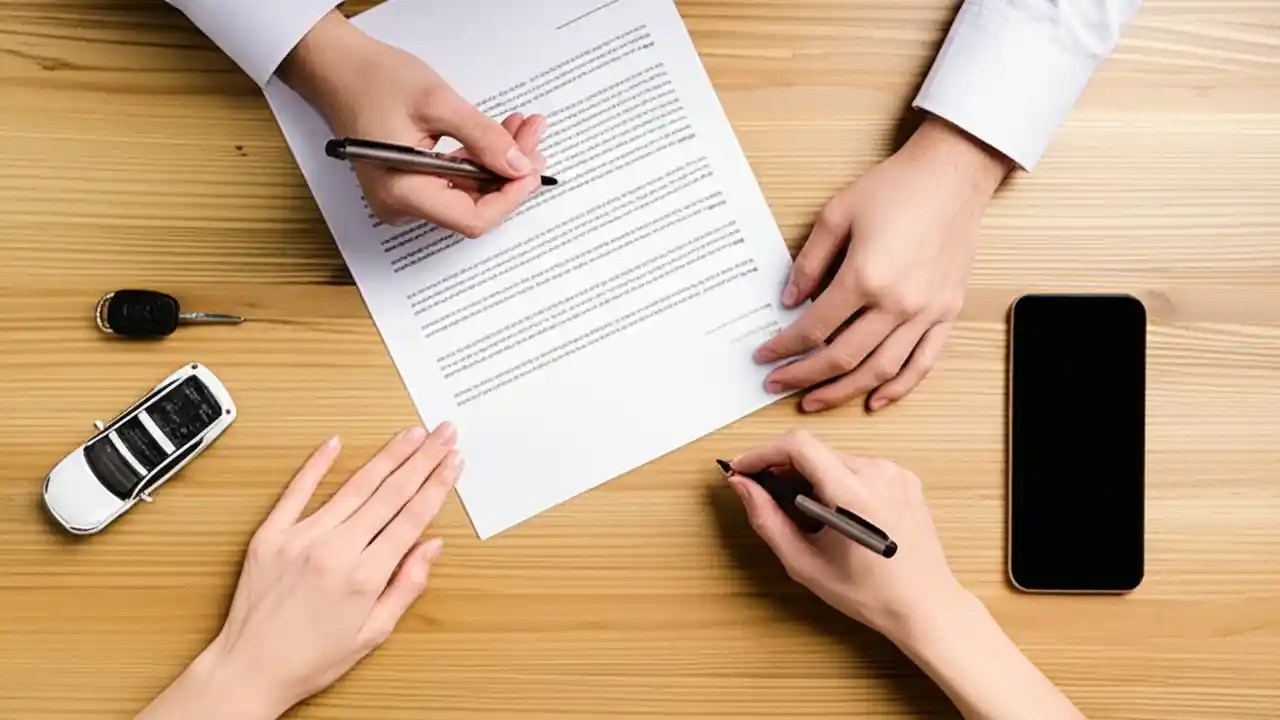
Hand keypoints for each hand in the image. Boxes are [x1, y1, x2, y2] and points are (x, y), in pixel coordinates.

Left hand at [138, 426, 461, 719]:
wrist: (251, 669)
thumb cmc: (311, 658)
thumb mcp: (374, 633)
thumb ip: (407, 586)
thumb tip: (432, 547)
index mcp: (364, 576)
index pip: (412, 517)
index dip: (437, 484)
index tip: (453, 461)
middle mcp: (334, 550)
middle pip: (390, 493)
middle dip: (422, 459)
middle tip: (442, 434)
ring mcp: (300, 538)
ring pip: (353, 487)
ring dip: (387, 456)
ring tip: (409, 435)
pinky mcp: (271, 535)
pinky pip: (297, 491)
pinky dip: (316, 465)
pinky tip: (335, 443)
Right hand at [280, 12, 545, 236]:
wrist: (339, 70)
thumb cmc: (374, 81)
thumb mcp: (438, 103)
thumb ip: (482, 138)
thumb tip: (519, 166)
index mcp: (403, 192)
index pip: (471, 218)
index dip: (509, 197)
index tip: (532, 169)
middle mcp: (402, 204)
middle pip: (474, 205)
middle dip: (510, 172)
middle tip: (533, 137)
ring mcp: (406, 196)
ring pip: (470, 191)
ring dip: (499, 161)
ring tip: (521, 128)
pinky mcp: (412, 182)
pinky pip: (456, 180)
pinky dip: (480, 158)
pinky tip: (500, 134)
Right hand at [729, 430, 1085, 719]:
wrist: (925, 605)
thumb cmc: (870, 594)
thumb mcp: (805, 564)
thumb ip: (767, 520)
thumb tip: (742, 485)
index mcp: (855, 495)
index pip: (798, 446)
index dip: (762, 453)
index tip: (743, 468)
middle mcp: (879, 474)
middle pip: (814, 451)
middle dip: (784, 469)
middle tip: (769, 497)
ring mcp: (895, 472)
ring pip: (834, 458)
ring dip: (812, 477)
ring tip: (808, 514)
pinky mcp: (904, 476)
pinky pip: (857, 466)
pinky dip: (838, 481)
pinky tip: (837, 512)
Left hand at [755, 117, 1010, 411]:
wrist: (952, 175)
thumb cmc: (896, 188)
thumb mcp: (836, 215)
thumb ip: (809, 263)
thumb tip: (789, 301)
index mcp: (865, 277)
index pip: (813, 328)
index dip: (784, 347)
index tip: (764, 356)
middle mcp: (897, 302)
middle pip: (842, 357)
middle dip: (803, 376)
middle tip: (777, 384)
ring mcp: (926, 312)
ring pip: (880, 370)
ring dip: (843, 391)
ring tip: (815, 400)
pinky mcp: (947, 312)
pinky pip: (923, 363)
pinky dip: (898, 387)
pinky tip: (874, 399)